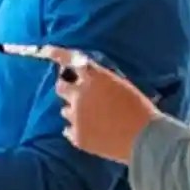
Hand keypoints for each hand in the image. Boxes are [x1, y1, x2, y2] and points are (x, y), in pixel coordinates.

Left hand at [40, 47, 161, 164]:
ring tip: (93, 119)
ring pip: (65, 110)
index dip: (56, 54)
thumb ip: (101, 81)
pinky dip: (77, 130)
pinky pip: (69, 130)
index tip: (45, 50)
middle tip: (77, 94)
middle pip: (60, 87)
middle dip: (67, 88)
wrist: (144, 138)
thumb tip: (88, 80)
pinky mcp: (77, 136)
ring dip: (74, 111)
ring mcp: (76, 117)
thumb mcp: (122, 86)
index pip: (70, 60)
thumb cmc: (139, 109)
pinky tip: (92, 132)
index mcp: (94, 78)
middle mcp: (80, 95)